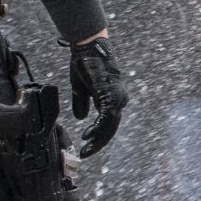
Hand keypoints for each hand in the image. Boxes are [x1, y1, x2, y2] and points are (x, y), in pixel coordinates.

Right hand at [67, 35, 125, 157]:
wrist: (87, 48)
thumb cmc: (85, 64)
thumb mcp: (81, 89)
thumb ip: (83, 103)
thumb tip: (81, 118)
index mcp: (113, 98)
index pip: (109, 123)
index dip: (99, 136)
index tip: (87, 145)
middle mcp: (119, 99)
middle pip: (111, 128)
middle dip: (99, 142)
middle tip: (86, 152)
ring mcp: (117, 97)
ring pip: (110, 126)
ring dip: (98, 139)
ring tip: (87, 147)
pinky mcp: (110, 95)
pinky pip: (106, 118)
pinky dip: (97, 128)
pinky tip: (88, 135)